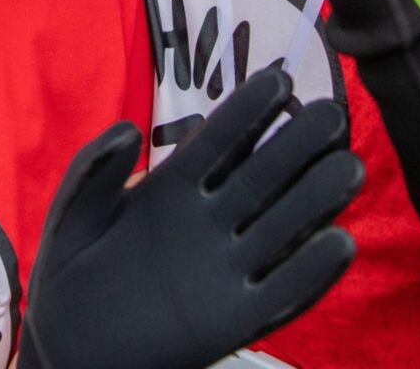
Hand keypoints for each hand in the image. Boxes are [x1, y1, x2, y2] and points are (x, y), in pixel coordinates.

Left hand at [19, 69, 361, 368]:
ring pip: (283, 227)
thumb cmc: (72, 269)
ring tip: (348, 167)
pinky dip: (311, 271)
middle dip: (297, 145)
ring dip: (316, 200)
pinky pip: (281, 291)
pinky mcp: (236, 317)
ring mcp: (227, 267)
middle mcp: (212, 220)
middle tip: (331, 112)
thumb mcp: (74, 213)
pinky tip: (339, 243)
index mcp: (177, 185)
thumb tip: (129, 129)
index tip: (279, 78)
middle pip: (264, 176)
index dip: (248, 111)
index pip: (220, 140)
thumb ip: (94, 170)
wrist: (72, 345)